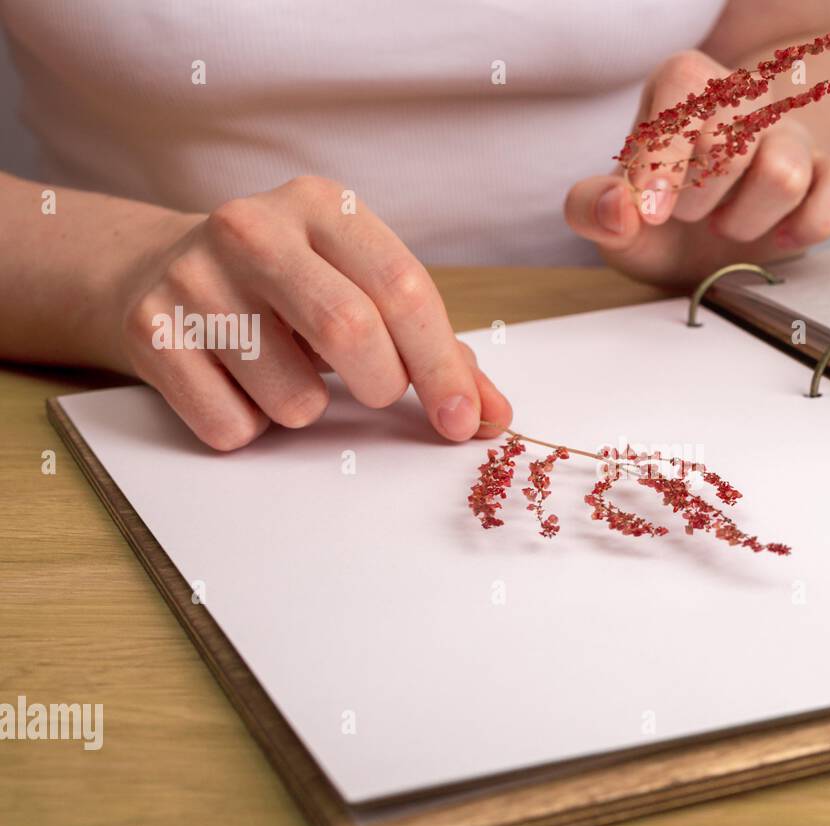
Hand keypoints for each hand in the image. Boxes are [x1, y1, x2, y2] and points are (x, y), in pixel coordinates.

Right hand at [104, 176, 510, 449]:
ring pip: (293, 398)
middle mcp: (253, 228)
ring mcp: (193, 278)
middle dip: (382, 385)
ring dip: (307, 409)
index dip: (442, 366)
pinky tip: (236, 382)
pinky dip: (250, 426)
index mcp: (323, 206)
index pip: (403, 289)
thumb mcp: (360, 289)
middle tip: (377, 389)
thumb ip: (434, 349)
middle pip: (350, 331)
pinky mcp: (150, 333)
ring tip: (284, 370)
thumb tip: (492, 415)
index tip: (465, 420)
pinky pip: (233, 426)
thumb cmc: (288, 287)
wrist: (154, 269)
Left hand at [565, 50, 829, 287]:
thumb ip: (593, 209)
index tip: (652, 212)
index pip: (687, 85)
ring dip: (745, 220)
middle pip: (734, 137)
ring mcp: (792, 135)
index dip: (668, 153)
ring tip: (725, 224)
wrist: (705, 248)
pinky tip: (776, 238)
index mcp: (684, 88)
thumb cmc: (660, 221)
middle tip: (687, 214)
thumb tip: (619, 207)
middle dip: (700, 198)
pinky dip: (808, 225)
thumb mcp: (613, 220)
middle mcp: (743, 100)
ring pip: (784, 172)